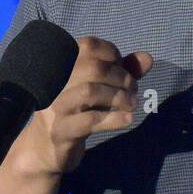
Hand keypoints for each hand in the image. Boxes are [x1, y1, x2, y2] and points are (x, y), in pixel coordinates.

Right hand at [19, 35, 152, 175]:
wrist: (45, 148)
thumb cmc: (76, 112)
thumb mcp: (100, 89)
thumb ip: (123, 71)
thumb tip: (147, 57)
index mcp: (61, 66)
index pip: (89, 45)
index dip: (113, 54)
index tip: (123, 70)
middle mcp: (55, 83)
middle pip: (93, 67)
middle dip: (121, 77)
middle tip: (133, 90)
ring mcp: (56, 107)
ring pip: (89, 92)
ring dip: (119, 97)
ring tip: (132, 105)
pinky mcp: (61, 132)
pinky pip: (89, 121)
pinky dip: (114, 119)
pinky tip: (127, 119)